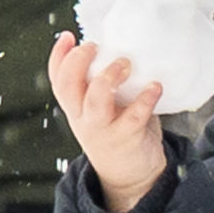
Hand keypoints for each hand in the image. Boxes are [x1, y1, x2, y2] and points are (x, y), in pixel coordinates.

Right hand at [47, 32, 169, 211]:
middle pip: (68, 86)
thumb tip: (120, 43)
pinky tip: (156, 86)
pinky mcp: (127, 138)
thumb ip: (103, 83)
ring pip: (96, 101)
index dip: (58, 56)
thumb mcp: (102, 108)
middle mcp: (83, 117)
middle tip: (95, 46)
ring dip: (108, 78)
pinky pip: (134, 117)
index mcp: (75, 107)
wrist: (129, 176)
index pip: (57, 79)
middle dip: (78, 61)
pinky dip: (145, 98)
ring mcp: (103, 129)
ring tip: (125, 63)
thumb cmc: (119, 130)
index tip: (68, 35)